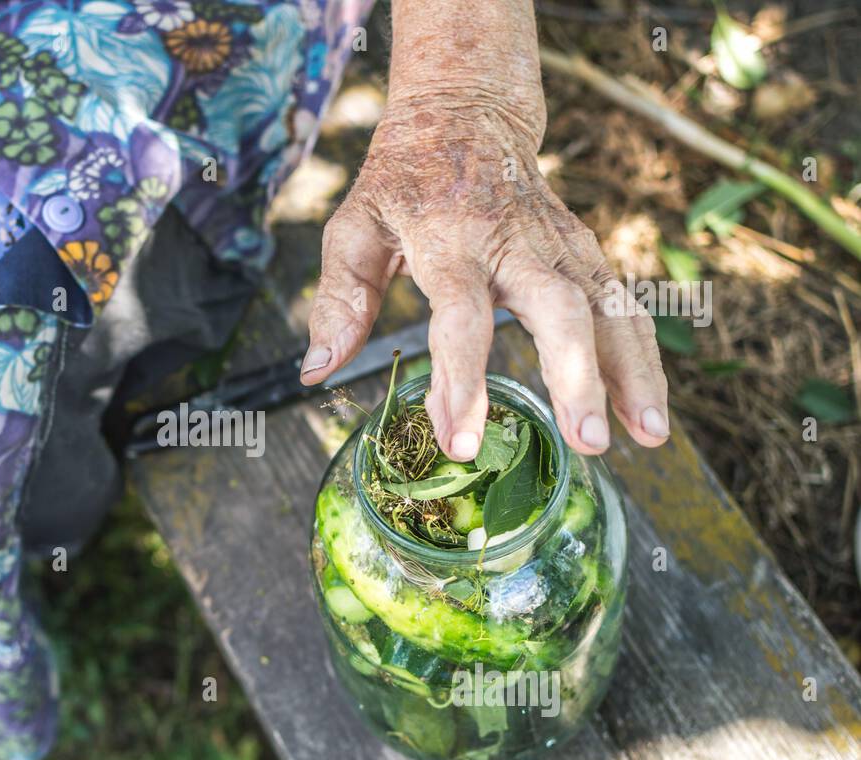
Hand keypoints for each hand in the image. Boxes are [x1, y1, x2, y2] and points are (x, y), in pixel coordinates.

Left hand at [301, 98, 669, 459]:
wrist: (465, 112)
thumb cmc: (400, 181)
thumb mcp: (354, 226)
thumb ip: (338, 300)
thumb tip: (315, 373)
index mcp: (449, 240)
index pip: (461, 318)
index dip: (463, 381)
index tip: (461, 443)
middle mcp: (514, 242)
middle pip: (558, 309)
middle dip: (576, 377)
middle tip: (586, 442)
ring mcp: (558, 244)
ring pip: (608, 305)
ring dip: (632, 373)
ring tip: (648, 437)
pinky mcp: (583, 250)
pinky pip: (622, 303)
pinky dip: (641, 355)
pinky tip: (648, 409)